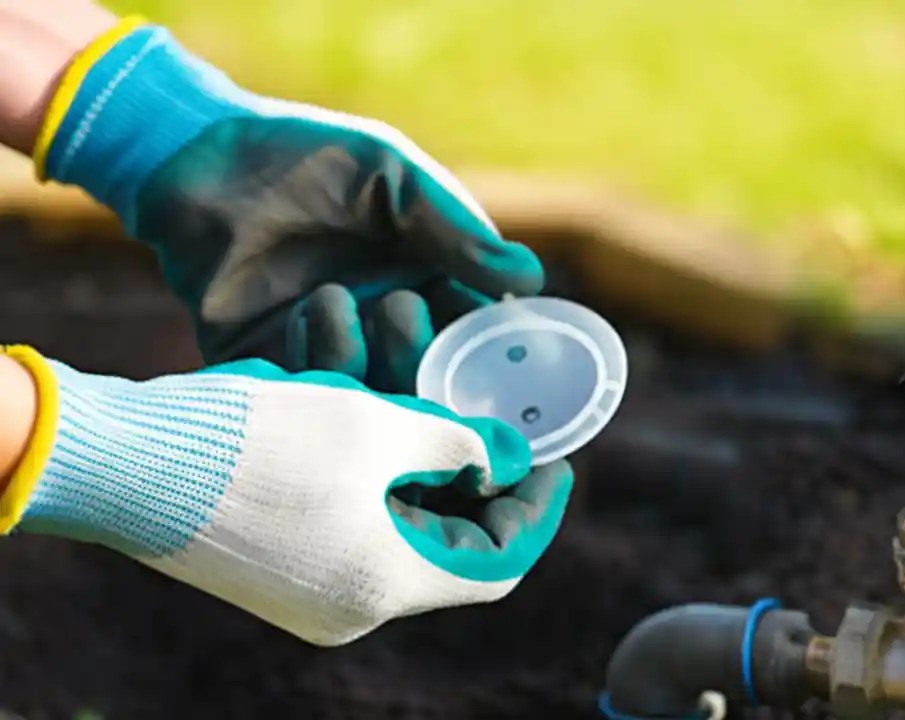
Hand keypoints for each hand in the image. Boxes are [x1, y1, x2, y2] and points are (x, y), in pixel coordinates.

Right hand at [0, 345, 573, 645]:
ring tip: (440, 410)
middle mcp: (352, 606)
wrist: (123, 463)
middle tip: (498, 423)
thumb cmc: (252, 443)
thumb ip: (458, 444)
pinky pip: (356, 527)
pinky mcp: (280, 569)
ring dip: (426, 469)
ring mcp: (311, 593)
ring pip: (402, 530)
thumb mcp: (376, 428)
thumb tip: (509, 458)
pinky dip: (379, 479)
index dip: (536, 506)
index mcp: (386, 585)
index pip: (498, 561)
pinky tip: (379, 422)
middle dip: (481, 480)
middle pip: (452, 547)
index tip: (554, 455)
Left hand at [34, 17, 543, 391]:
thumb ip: (455, 231)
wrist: (196, 157)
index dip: (491, 356)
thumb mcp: (393, 178)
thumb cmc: (306, 155)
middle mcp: (382, 330)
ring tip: (331, 294)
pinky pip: (304, 399)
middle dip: (420, 355)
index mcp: (427, 286)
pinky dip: (311, 367)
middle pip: (426, 381)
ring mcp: (327, 354)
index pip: (475, 339)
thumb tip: (530, 282)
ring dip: (359, 355)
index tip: (498, 356)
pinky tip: (302, 310)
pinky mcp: (267, 371)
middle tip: (401, 305)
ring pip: (368, 398)